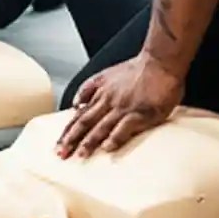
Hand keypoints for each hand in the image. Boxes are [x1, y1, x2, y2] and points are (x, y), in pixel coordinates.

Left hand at [55, 53, 184, 158]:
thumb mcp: (106, 74)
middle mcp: (107, 101)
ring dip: (89, 142)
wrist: (159, 62)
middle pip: (85, 123)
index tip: (59, 146)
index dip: (68, 132)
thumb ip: (89, 88)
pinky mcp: (140, 112)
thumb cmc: (137, 69)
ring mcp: (123, 107)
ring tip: (80, 155)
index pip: (79, 116)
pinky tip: (107, 148)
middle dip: (72, 140)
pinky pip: (124, 127)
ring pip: (101, 126)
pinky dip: (114, 138)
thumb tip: (76, 104)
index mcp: (100, 93)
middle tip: (62, 154)